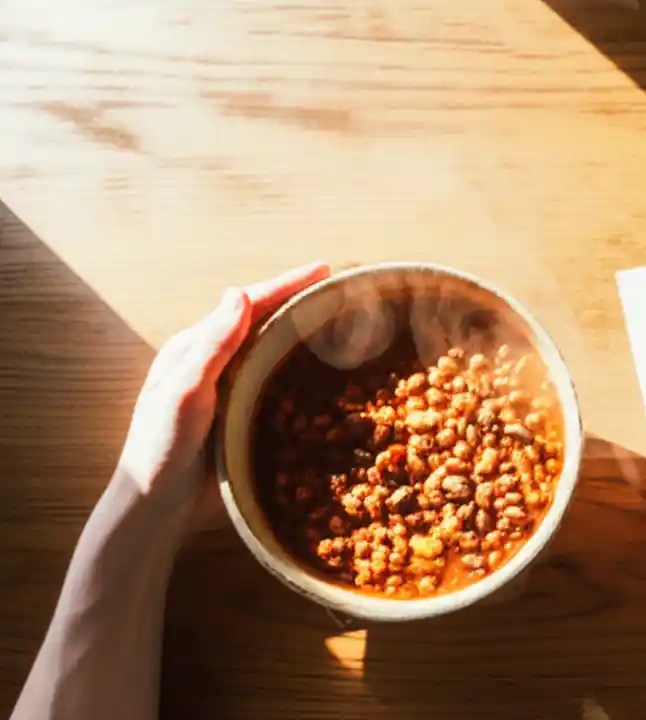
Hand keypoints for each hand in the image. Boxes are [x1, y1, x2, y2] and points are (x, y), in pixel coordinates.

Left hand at [114, 262, 329, 533]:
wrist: (156, 505)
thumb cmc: (161, 448)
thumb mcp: (185, 393)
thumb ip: (213, 346)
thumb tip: (240, 294)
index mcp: (195, 348)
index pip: (248, 305)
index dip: (286, 285)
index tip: (323, 269)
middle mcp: (214, 363)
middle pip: (262, 320)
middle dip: (297, 301)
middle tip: (337, 289)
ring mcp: (228, 389)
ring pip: (271, 349)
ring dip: (300, 331)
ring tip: (336, 321)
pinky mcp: (241, 415)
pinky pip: (275, 381)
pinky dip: (298, 366)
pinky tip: (321, 371)